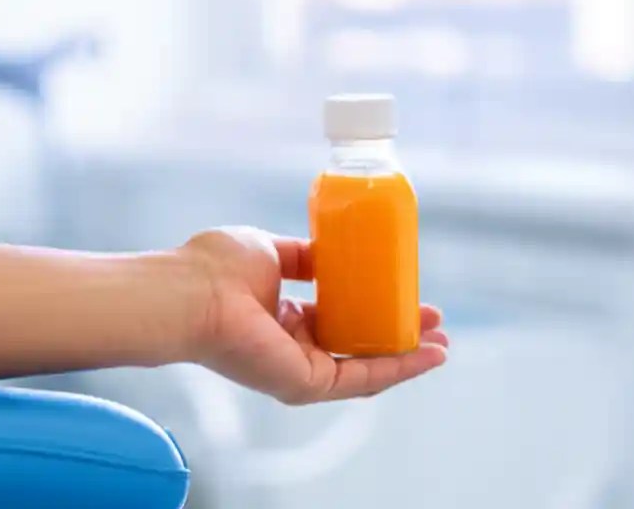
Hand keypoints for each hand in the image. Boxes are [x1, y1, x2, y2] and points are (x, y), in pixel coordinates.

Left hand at [178, 226, 447, 404]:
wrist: (191, 295)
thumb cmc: (215, 268)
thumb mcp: (269, 250)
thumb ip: (300, 256)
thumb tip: (329, 251)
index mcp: (278, 315)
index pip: (332, 317)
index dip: (369, 306)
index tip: (402, 290)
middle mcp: (289, 347)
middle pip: (354, 345)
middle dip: (396, 333)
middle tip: (432, 319)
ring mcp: (298, 369)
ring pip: (364, 366)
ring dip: (406, 355)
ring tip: (442, 341)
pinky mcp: (306, 383)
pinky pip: (361, 379)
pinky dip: (398, 368)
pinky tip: (428, 356)